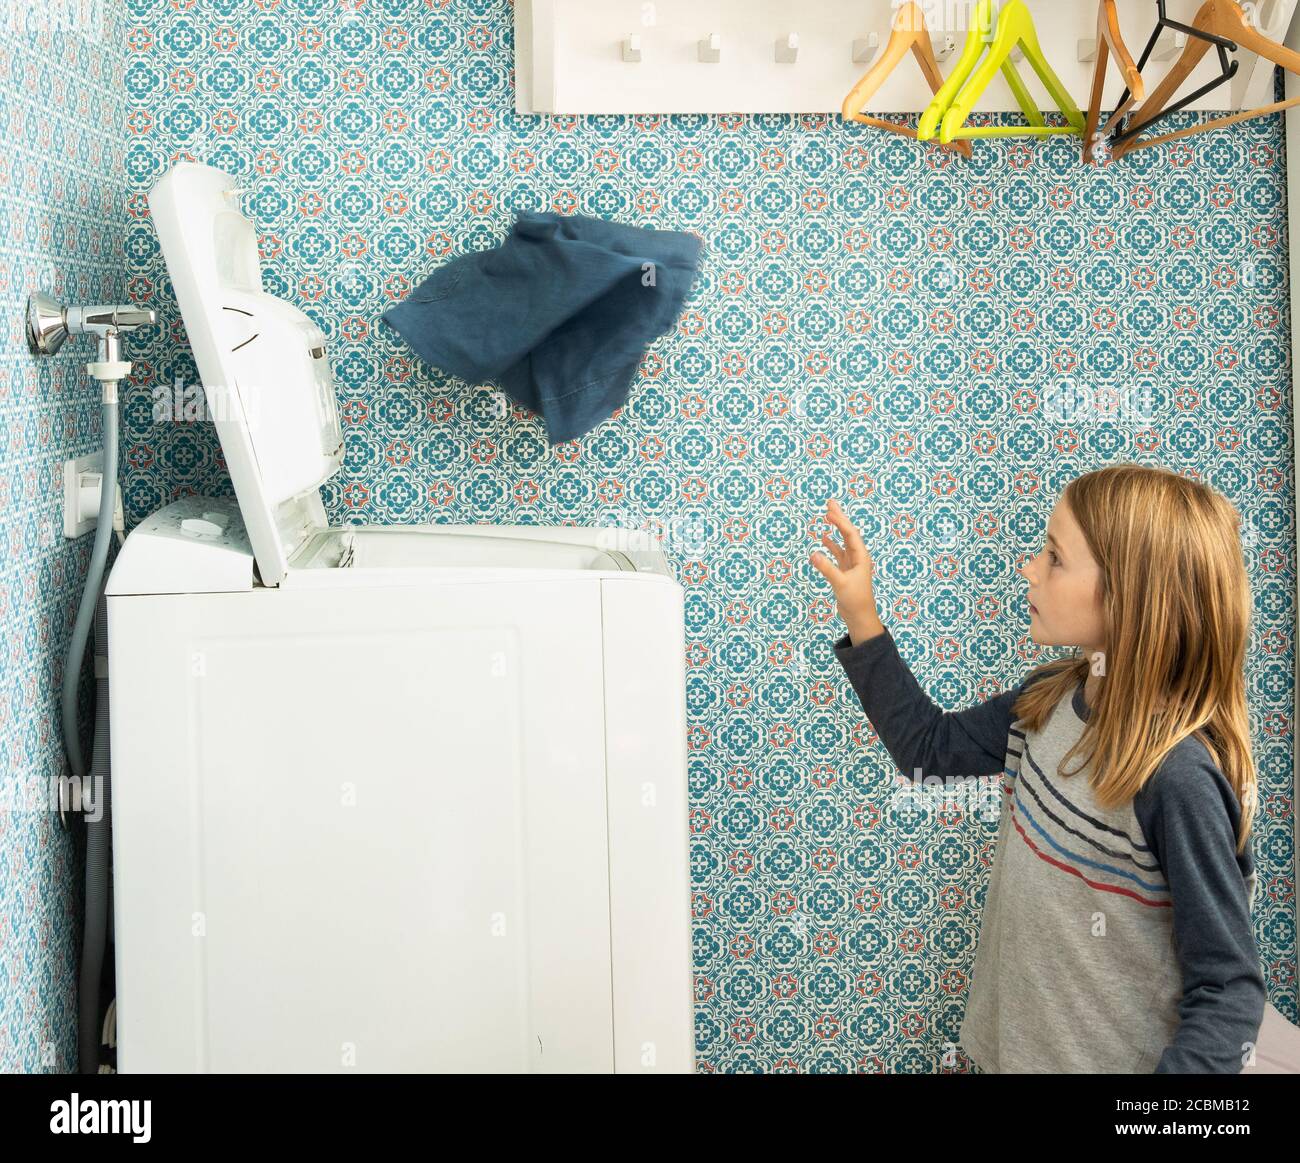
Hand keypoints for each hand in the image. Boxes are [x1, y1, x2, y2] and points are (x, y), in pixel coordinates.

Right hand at [811, 498, 883, 643]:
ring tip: (827, 515)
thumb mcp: (840, 583)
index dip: (840, 522)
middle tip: (830, 503)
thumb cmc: (854, 600)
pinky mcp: (845, 571)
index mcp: (861, 557)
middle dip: (839, 518)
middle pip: (848, 533)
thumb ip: (827, 568)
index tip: (829, 512)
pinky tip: (824, 539)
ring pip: (843, 541)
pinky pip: (838, 553)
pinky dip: (831, 545)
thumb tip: (813, 553)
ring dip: (835, 528)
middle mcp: (858, 557)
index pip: (850, 534)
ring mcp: (851, 564)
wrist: (860, 616)